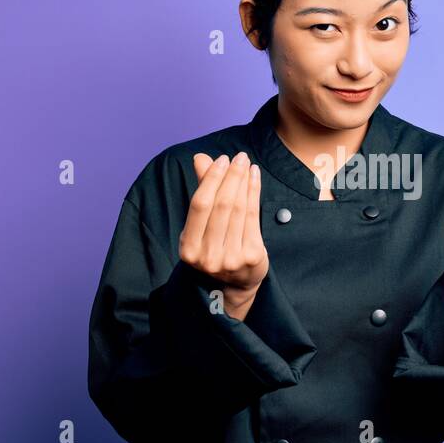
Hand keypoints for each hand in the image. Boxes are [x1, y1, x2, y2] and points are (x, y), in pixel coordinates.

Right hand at [179, 152, 268, 314]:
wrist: (234, 285)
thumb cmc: (214, 247)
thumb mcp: (201, 225)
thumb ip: (202, 190)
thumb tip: (200, 158)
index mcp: (188, 248)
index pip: (200, 205)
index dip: (212, 180)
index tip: (221, 160)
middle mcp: (208, 255)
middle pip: (222, 206)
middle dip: (231, 177)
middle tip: (239, 157)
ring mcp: (231, 258)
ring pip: (239, 210)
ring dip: (244, 182)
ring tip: (247, 164)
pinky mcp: (251, 257)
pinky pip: (253, 217)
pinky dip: (254, 193)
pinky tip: (254, 178)